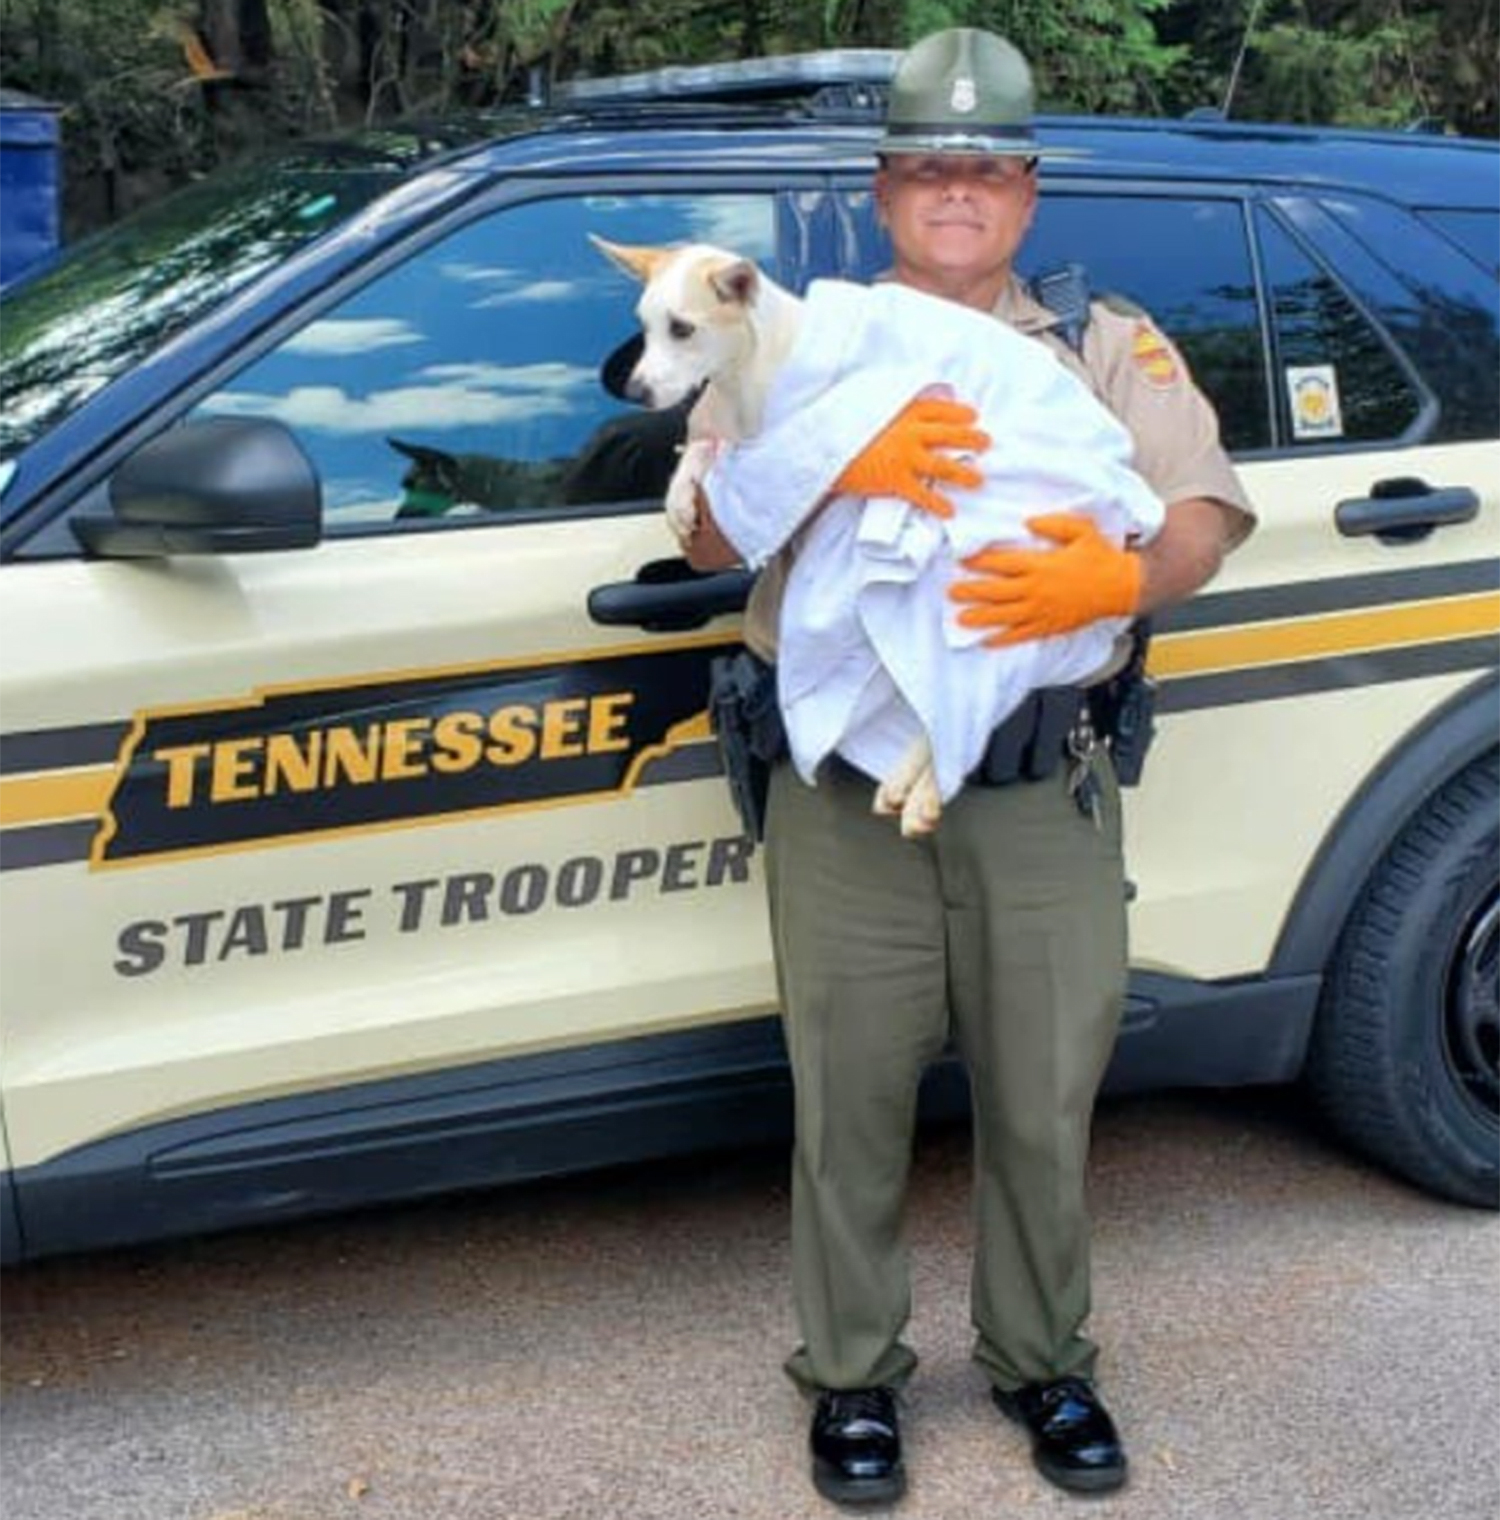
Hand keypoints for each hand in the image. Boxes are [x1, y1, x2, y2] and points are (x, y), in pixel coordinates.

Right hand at [834, 397, 987, 518]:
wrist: (823, 447)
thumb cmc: (843, 425)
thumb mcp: (867, 403)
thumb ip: (889, 404)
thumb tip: (902, 399)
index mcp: (903, 412)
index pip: (938, 408)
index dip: (958, 412)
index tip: (972, 415)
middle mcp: (909, 432)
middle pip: (949, 434)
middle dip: (971, 438)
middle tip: (986, 442)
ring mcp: (904, 457)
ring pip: (943, 465)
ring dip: (964, 473)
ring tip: (978, 480)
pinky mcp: (895, 480)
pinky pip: (923, 494)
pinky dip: (937, 503)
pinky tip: (949, 511)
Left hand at [949, 513, 1141, 645]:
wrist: (1123, 586)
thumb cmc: (1102, 556)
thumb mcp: (1081, 530)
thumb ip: (1053, 524)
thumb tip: (1028, 521)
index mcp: (1041, 565)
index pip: (1002, 563)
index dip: (980, 562)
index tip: (962, 560)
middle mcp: (1037, 590)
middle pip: (996, 591)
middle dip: (971, 591)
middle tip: (950, 591)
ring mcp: (1042, 611)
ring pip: (1003, 616)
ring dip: (980, 618)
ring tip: (960, 618)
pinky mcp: (1050, 626)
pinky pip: (1022, 635)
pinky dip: (1003, 640)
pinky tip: (987, 642)